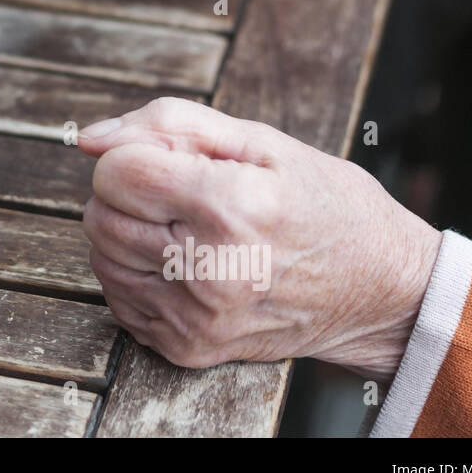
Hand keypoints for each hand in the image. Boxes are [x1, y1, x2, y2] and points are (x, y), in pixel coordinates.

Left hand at [78, 97, 442, 383]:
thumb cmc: (323, 202)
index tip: (169, 161)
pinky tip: (181, 264)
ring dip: (127, 234)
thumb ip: (168, 123)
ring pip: (101, 258)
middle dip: (127, 194)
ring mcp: (198, 317)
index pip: (116, 173)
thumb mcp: (260, 140)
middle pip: (100, 215)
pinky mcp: (190, 348)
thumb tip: (90, 136)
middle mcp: (210, 269)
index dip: (133, 156)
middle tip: (178, 194)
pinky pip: (119, 300)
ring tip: (182, 228)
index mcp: (232, 206)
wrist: (381, 290)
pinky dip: (137, 276)